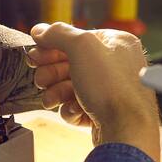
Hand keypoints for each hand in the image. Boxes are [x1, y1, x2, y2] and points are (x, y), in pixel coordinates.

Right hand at [27, 22, 161, 161]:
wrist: (126, 131)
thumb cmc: (112, 87)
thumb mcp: (82, 47)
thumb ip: (58, 34)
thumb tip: (41, 30)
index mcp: (115, 42)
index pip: (76, 38)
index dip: (52, 45)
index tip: (35, 53)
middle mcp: (115, 64)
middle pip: (70, 62)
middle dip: (51, 72)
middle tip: (41, 79)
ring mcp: (110, 90)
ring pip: (71, 86)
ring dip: (55, 92)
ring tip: (51, 100)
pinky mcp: (104, 112)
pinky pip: (78, 106)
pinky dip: (70, 109)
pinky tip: (74, 110)